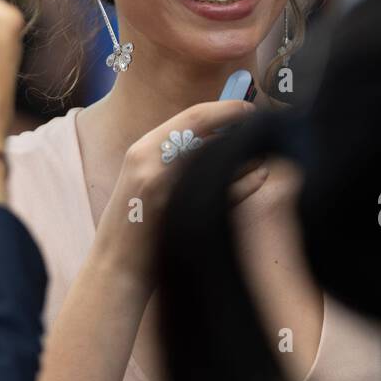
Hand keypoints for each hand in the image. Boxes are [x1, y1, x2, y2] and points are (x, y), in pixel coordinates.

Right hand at [94, 99, 263, 286]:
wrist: (115, 271)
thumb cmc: (137, 231)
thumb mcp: (147, 184)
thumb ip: (173, 159)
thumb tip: (215, 140)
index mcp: (143, 148)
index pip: (191, 116)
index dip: (224, 108)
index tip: (248, 109)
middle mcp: (147, 156)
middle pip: (201, 124)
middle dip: (236, 121)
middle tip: (263, 123)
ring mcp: (157, 180)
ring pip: (211, 151)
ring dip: (243, 150)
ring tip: (265, 153)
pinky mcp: (170, 206)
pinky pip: (218, 185)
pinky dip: (244, 181)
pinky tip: (260, 178)